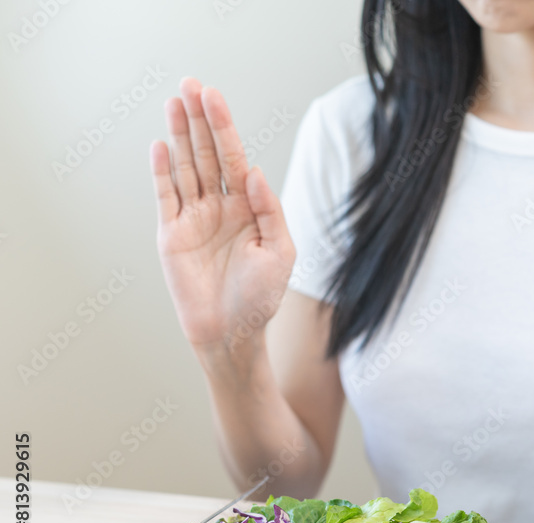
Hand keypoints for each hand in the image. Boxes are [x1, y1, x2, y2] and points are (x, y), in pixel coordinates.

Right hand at [150, 78, 294, 353]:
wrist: (232, 334)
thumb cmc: (262, 297)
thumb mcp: (280, 252)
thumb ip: (270, 210)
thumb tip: (254, 170)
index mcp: (248, 208)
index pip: (235, 158)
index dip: (224, 127)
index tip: (214, 97)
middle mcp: (220, 207)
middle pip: (208, 154)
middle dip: (200, 120)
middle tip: (190, 85)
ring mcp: (193, 218)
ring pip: (185, 168)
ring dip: (180, 136)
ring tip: (174, 103)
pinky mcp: (171, 234)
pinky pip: (165, 196)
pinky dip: (161, 171)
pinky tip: (161, 145)